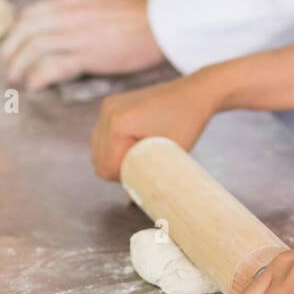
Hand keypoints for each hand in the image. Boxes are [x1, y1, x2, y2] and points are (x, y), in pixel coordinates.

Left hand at [1, 0, 163, 90]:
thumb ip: (78, 12)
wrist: (160, 23)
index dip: (16, 33)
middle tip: (8, 67)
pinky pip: (53, 67)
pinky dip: (38, 78)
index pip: (29, 15)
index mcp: (71, 1)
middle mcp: (69, 15)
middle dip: (10, 51)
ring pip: (33, 49)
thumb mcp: (100, 3)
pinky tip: (34, 86)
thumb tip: (63, 29)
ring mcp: (78, 35)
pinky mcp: (88, 55)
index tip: (15, 47)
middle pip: (24, 32)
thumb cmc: (136, 16)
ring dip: (18, 67)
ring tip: (16, 80)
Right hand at [90, 68, 224, 179]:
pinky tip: (135, 143)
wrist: (196, 93)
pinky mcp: (112, 103)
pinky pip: (103, 134)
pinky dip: (114, 144)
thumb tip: (130, 200)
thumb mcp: (168, 156)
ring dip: (115, 157)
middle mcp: (108, 112)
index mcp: (118, 124)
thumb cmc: (187, 123)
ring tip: (141, 153)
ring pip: (98, 147)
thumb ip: (147, 177)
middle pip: (98, 159)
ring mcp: (108, 106)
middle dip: (117, 168)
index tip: (144, 173)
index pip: (106, 168)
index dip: (123, 177)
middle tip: (144, 165)